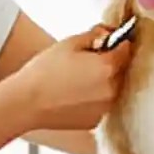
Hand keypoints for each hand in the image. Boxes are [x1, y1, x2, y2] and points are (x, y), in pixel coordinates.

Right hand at [7, 24, 133, 130]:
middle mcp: (112, 89)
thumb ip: (95, 35)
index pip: (127, 49)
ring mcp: (105, 108)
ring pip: (114, 88)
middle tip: (88, 60)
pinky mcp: (96, 121)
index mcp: (108, 66)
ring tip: (79, 79)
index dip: (117, 42)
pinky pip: (103, 104)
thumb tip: (108, 33)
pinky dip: (95, 98)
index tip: (108, 42)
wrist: (26, 103)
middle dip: (110, 62)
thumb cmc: (44, 72)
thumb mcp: (69, 44)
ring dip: (104, 81)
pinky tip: (76, 94)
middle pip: (122, 69)